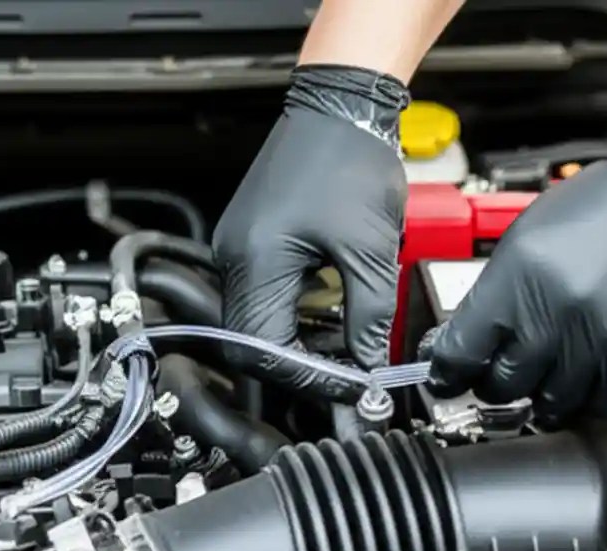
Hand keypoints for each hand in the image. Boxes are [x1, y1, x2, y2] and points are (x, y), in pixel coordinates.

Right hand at [214, 65, 408, 391]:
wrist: (339, 108)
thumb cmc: (349, 160)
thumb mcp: (371, 249)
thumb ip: (371, 317)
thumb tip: (370, 365)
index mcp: (256, 259)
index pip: (264, 349)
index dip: (306, 377)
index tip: (347, 387)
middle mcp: (234, 256)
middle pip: (250, 344)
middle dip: (298, 368)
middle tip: (344, 377)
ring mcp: (237, 248)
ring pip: (254, 326)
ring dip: (295, 345)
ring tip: (343, 351)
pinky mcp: (249, 243)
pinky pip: (260, 299)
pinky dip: (291, 319)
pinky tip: (326, 321)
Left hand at [427, 87, 606, 426]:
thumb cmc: (605, 207)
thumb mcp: (526, 239)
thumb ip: (494, 295)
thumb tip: (463, 340)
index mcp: (517, 283)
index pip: (459, 353)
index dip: (446, 371)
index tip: (445, 378)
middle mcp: (553, 318)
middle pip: (500, 386)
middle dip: (494, 382)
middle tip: (502, 370)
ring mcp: (596, 345)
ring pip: (548, 405)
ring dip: (541, 394)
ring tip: (547, 371)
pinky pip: (598, 406)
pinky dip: (586, 398)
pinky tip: (584, 376)